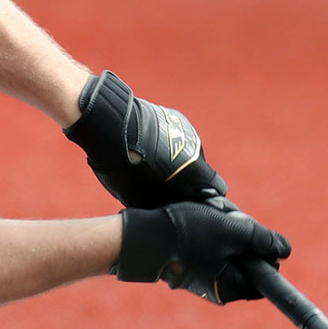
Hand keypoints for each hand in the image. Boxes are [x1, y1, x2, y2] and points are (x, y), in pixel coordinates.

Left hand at [64, 71, 227, 206]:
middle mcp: (198, 150)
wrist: (111, 126)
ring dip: (173, 162)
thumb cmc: (126, 168)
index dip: (202, 199)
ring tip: (147, 166)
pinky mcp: (173, 117)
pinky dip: (165, 146)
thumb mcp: (143, 199)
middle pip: (199, 172)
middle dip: (183, 181)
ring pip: (185, 154)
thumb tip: (167, 211)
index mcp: (198, 172)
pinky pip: (175, 138)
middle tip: (159, 188)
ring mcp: (187, 131)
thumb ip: (163, 205)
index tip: (188, 204)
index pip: (216, 190)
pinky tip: (145, 148)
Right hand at [115, 197, 289, 303]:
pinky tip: (192, 219)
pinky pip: (207, 247)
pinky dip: (205, 231)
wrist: (140, 235)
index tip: (245, 230)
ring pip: (226, 248)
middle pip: (246, 257)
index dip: (262, 246)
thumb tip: (285, 251)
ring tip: (206, 215)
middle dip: (240, 233)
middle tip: (223, 218)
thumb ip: (263, 241)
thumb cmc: (188, 233)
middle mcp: (219, 290)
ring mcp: (202, 279)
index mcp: (234, 288)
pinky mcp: (187, 267)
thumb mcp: (234, 231)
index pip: (265, 270)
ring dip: (222, 228)